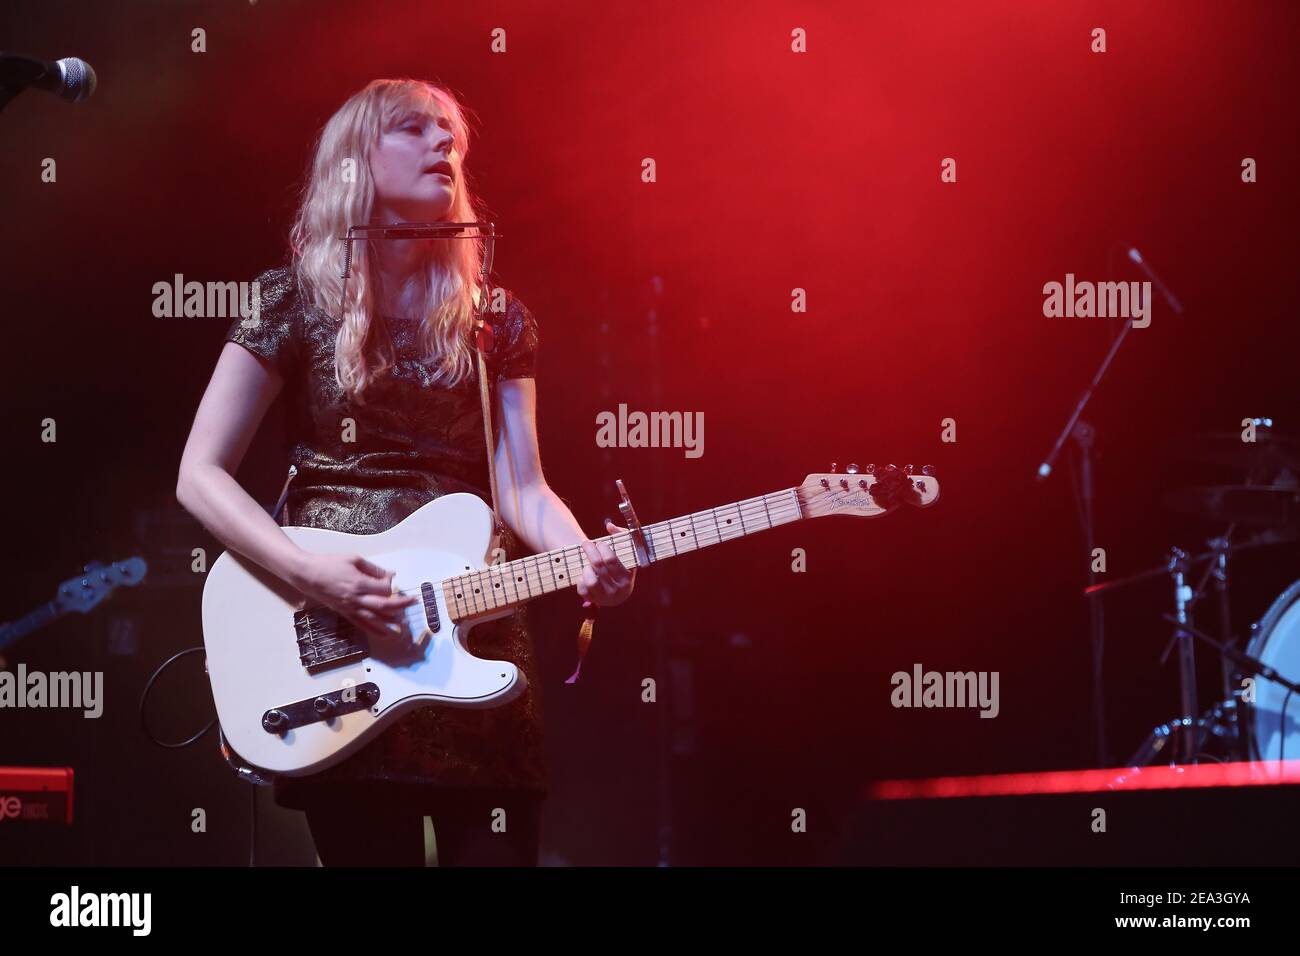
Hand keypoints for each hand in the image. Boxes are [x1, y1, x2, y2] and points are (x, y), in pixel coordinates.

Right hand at [292, 552, 416, 640]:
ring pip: (374, 618)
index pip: (384, 588)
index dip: (391, 585)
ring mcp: (350, 607)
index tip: (391, 579)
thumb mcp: (354, 559)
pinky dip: (374, 630)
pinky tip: (385, 633)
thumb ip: (373, 568)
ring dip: (390, 621)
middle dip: (400, 605)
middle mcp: (356, 598)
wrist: (307, 574)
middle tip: (412, 602)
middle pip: (384, 605)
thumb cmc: (330, 564)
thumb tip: (390, 575)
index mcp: (359, 583)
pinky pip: (361, 624)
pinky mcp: (344, 613)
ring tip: (403, 623)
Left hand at [577, 519, 636, 608]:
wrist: (618, 592)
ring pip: (590, 581)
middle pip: (598, 566)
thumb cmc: (621, 567)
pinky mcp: (593, 601)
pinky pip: (582, 589)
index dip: (602, 548)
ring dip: (586, 568)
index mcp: (627, 578)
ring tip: (587, 563)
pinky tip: (585, 575)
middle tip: (586, 543)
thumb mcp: (626, 553)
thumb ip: (621, 535)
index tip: (599, 543)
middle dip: (590, 550)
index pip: (611, 560)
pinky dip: (581, 580)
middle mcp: (617, 590)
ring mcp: (605, 598)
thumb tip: (609, 525)